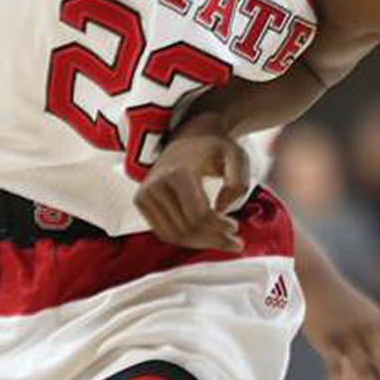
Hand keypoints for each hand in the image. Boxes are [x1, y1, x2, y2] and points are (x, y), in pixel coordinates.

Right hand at [133, 117, 248, 250]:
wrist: (189, 135)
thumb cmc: (215, 146)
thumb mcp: (237, 155)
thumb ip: (238, 181)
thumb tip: (221, 209)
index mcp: (177, 173)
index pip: (198, 216)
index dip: (218, 227)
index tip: (236, 227)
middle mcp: (155, 184)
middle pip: (186, 228)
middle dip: (213, 240)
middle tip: (235, 244)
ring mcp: (144, 194)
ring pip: (174, 235)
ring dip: (200, 243)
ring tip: (224, 241)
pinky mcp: (141, 202)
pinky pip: (164, 232)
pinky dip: (186, 239)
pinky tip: (205, 235)